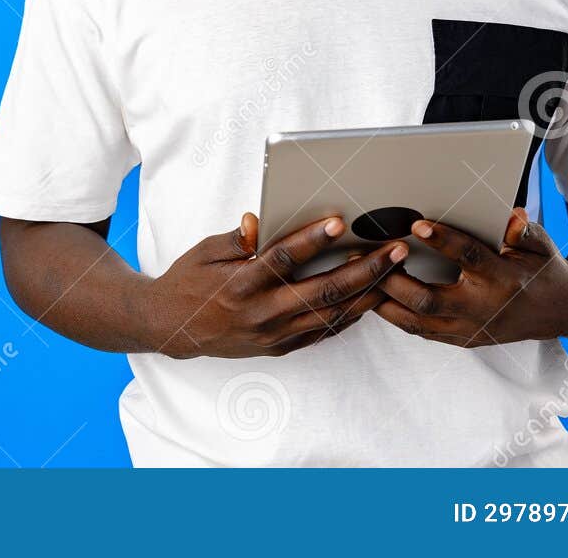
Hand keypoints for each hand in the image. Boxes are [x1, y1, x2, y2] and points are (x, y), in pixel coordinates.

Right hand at [146, 213, 406, 358]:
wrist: (172, 328)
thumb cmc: (189, 281)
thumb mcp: (205, 252)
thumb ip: (236, 238)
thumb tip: (259, 220)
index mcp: (240, 284)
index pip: (282, 259)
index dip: (311, 239)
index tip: (339, 221)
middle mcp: (260, 313)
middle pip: (322, 290)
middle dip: (364, 269)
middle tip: (393, 250)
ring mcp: (273, 334)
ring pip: (331, 314)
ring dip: (367, 293)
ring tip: (394, 273)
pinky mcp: (279, 346)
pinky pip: (322, 331)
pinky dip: (349, 315)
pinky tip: (370, 298)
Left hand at [373, 208, 567, 347]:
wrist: (557, 311)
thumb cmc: (543, 268)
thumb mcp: (541, 245)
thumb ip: (524, 231)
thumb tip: (510, 215)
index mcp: (504, 279)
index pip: (469, 259)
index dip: (444, 241)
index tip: (417, 223)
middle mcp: (483, 308)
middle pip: (430, 298)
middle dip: (394, 279)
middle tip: (366, 257)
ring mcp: (470, 329)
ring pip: (418, 321)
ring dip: (384, 301)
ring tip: (358, 277)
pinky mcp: (462, 339)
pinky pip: (421, 331)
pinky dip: (394, 316)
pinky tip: (372, 298)